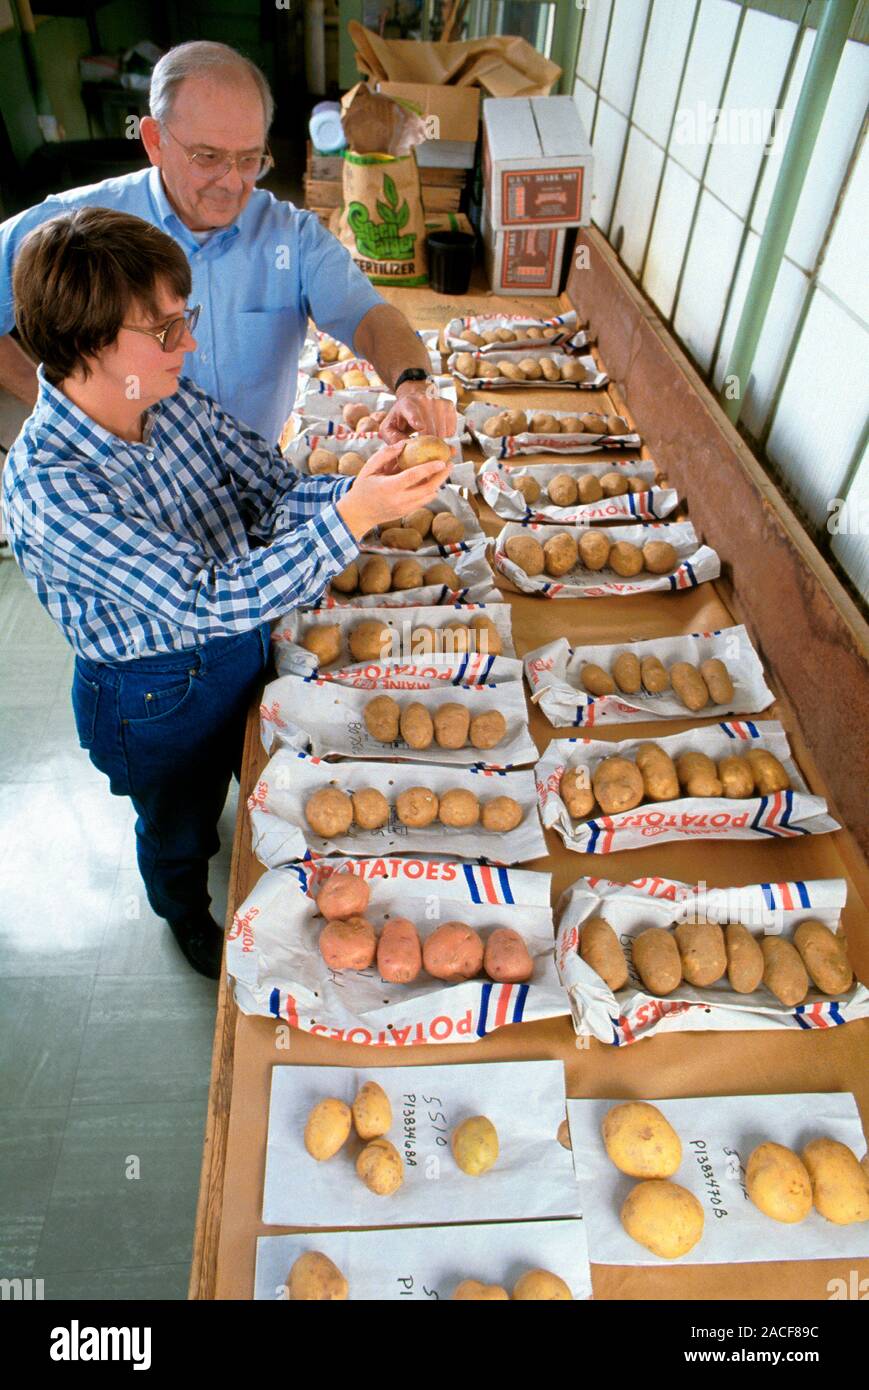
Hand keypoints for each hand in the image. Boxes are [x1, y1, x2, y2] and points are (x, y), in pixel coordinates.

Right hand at [336, 441, 452, 539]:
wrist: (358, 514)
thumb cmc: (362, 488)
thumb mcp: (368, 469)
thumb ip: (385, 455)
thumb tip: (403, 444)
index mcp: (389, 487)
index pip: (414, 477)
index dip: (430, 468)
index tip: (442, 461)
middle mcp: (399, 500)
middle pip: (428, 488)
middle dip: (442, 476)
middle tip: (450, 463)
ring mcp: (404, 508)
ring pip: (429, 496)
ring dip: (439, 483)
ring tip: (444, 470)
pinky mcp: (407, 512)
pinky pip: (424, 501)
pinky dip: (431, 490)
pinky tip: (434, 480)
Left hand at [379, 384, 457, 443]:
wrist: (414, 398)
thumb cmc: (401, 416)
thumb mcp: (389, 427)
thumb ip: (392, 439)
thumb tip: (404, 448)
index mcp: (406, 404)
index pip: (412, 412)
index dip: (416, 419)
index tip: (420, 427)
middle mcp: (423, 400)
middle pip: (430, 430)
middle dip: (427, 445)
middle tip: (423, 450)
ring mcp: (438, 402)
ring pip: (443, 432)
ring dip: (437, 441)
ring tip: (428, 438)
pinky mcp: (449, 406)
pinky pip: (451, 431)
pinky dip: (445, 436)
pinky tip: (436, 431)